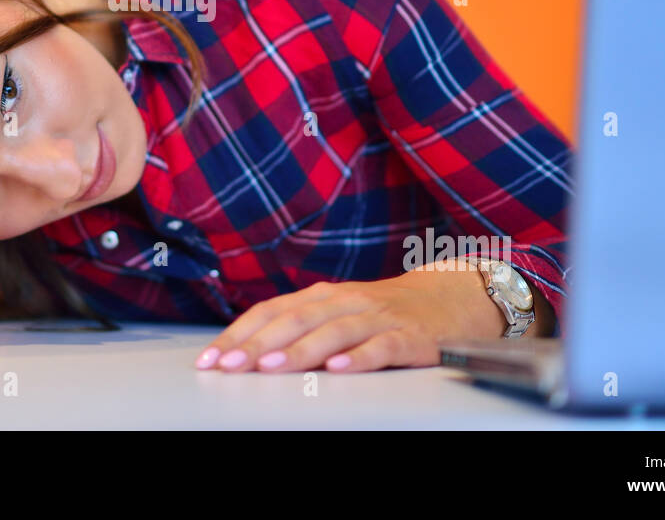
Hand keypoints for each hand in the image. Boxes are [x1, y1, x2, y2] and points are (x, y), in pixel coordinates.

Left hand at [193, 266, 503, 373]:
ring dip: (298, 350)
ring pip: (332, 331)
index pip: (271, 311)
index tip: (209, 358)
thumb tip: (248, 354)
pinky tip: (338, 369)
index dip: (238, 334)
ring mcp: (378, 316)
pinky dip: (358, 357)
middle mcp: (345, 301)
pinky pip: (381, 346)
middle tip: (228, 366)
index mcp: (322, 296)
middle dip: (256, 344)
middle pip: (294, 320)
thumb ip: (301, 327)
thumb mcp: (340, 312)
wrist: (454, 297)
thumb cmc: (386, 311)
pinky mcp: (410, 336)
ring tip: (270, 368)